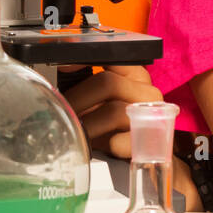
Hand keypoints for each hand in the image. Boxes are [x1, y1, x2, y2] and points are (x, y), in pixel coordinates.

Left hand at [62, 65, 201, 209]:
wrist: (148, 158)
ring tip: (74, 133)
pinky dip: (102, 146)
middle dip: (76, 100)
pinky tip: (96, 148)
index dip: (85, 56)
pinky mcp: (152, 141)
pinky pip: (120, 141)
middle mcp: (147, 91)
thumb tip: (61, 64)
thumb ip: (84, 83)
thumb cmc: (116, 128)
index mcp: (135, 75)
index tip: (62, 62)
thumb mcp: (99, 103)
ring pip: (113, 111)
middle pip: (106, 82)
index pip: (112, 54)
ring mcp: (153, 116)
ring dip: (87, 125)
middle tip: (60, 114)